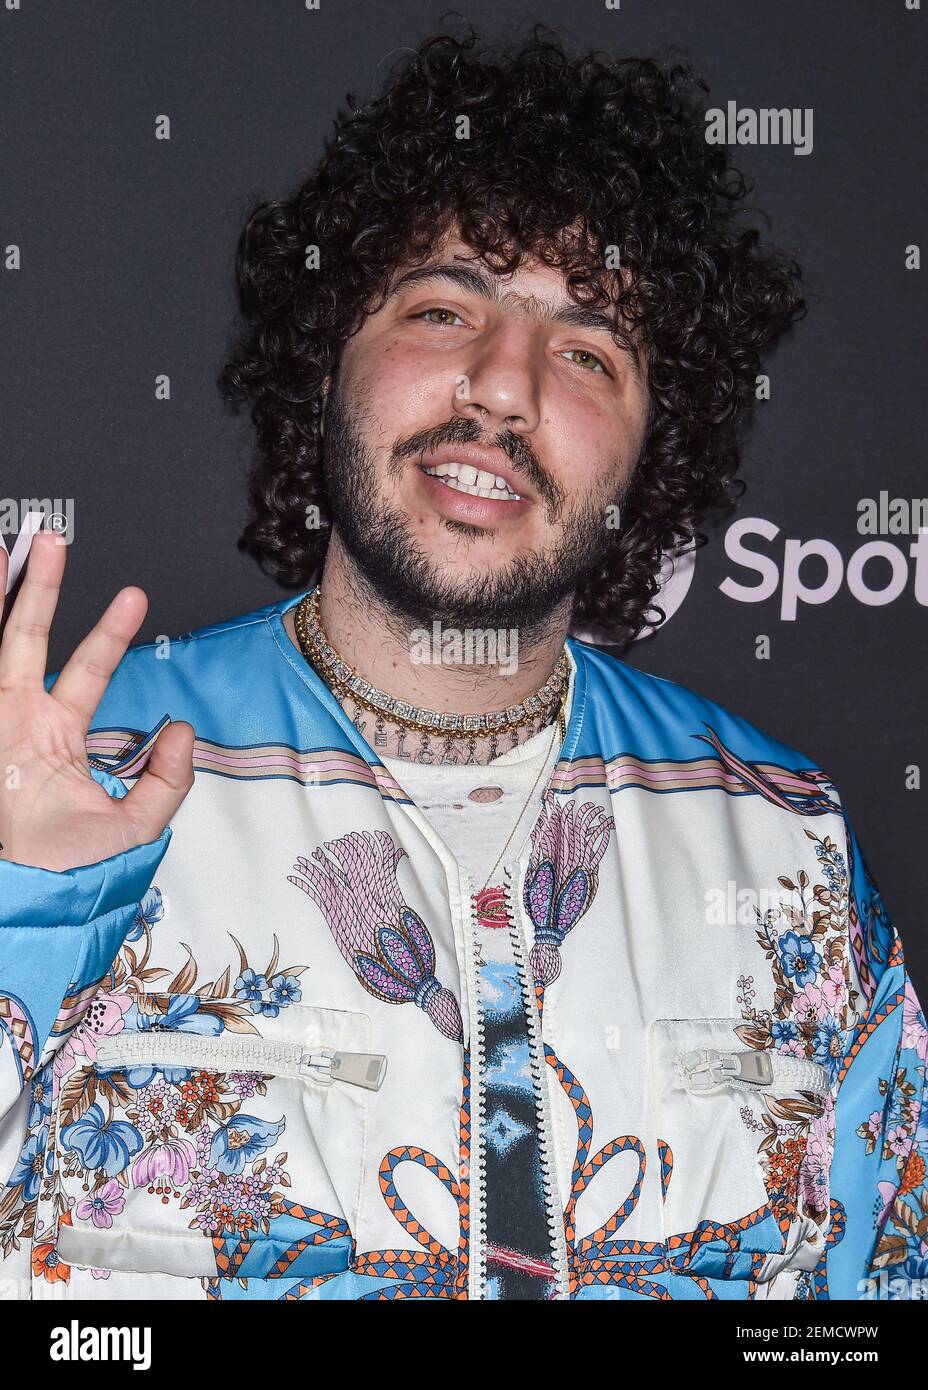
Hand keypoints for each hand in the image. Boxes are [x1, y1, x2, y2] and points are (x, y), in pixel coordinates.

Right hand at [0, 530, 194, 870]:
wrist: (35, 899)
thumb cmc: (73, 873)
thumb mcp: (137, 824)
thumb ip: (166, 780)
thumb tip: (181, 730)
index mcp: (59, 738)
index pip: (88, 669)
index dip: (108, 632)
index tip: (134, 596)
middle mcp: (22, 723)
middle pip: (27, 637)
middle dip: (38, 587)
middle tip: (51, 539)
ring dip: (0, 596)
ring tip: (5, 546)